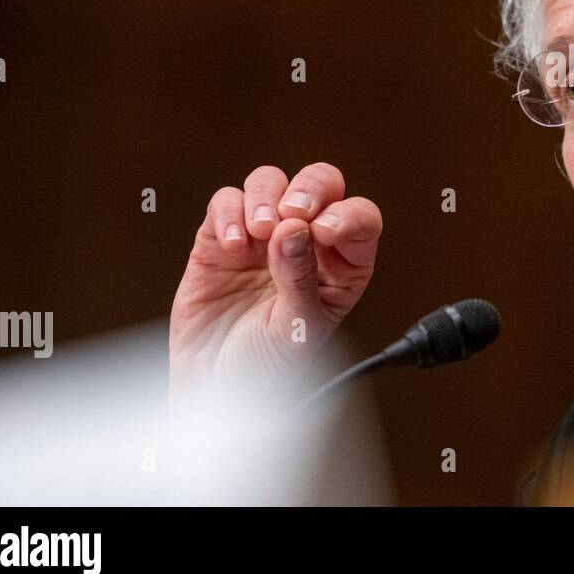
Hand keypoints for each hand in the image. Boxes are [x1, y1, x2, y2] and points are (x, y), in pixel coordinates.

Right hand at [169, 162, 381, 405]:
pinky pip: (226, 203)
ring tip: (259, 232)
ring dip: (265, 196)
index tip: (324, 232)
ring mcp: (262, 238)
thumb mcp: (297, 329)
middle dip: (309, 189)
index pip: (359, 219)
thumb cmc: (268, 368)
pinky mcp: (220, 241)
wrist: (214, 390)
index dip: (347, 215)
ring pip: (270, 183)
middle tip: (293, 213)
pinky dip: (228, 213)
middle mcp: (306, 244)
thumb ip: (299, 277)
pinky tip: (232, 245)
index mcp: (342, 266)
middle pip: (319, 185)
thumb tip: (296, 228)